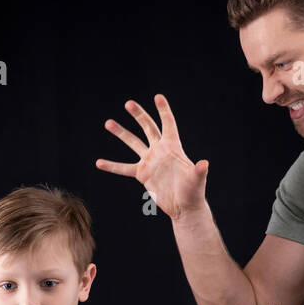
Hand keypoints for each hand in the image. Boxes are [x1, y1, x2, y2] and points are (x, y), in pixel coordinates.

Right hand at [96, 94, 208, 221]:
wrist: (184, 207)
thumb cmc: (193, 193)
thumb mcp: (196, 180)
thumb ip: (198, 171)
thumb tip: (204, 164)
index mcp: (173, 147)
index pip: (168, 125)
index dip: (164, 111)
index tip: (158, 97)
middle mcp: (160, 151)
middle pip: (148, 128)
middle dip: (139, 115)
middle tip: (129, 103)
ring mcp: (150, 161)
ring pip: (133, 143)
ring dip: (121, 133)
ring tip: (108, 123)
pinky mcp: (142, 174)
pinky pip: (124, 168)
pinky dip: (112, 166)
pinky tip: (99, 162)